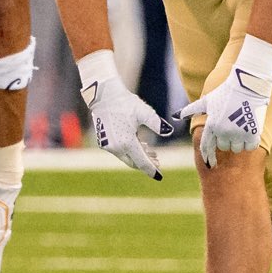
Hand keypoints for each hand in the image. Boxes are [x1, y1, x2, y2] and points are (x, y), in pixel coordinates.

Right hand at [77, 55, 172, 179]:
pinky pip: (119, 150)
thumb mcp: (145, 112)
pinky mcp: (103, 141)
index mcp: (127, 142)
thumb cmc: (125, 103)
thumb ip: (158, 125)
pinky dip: (128, 150)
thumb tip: (168, 132)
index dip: (152, 170)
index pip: (142, 162)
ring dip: (137, 155)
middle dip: (146, 163)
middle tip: (158, 161)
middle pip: (133, 162)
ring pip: (126, 156)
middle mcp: (116, 147)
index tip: (160, 176)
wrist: (103, 96)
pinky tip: (137, 143)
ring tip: (150, 150)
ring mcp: (108, 145)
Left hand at [177, 61, 271, 167]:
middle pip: (223, 147)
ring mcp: (238, 133)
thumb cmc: (225, 92)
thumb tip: (176, 115)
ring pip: (236, 148)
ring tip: (240, 129)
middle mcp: (223, 131)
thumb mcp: (206, 101)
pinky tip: (250, 133)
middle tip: (230, 130)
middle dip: (225, 141)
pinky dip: (249, 143)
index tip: (210, 164)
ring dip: (238, 143)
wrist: (247, 86)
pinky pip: (250, 146)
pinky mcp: (252, 133)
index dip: (208, 156)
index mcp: (211, 125)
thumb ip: (191, 110)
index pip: (206, 146)